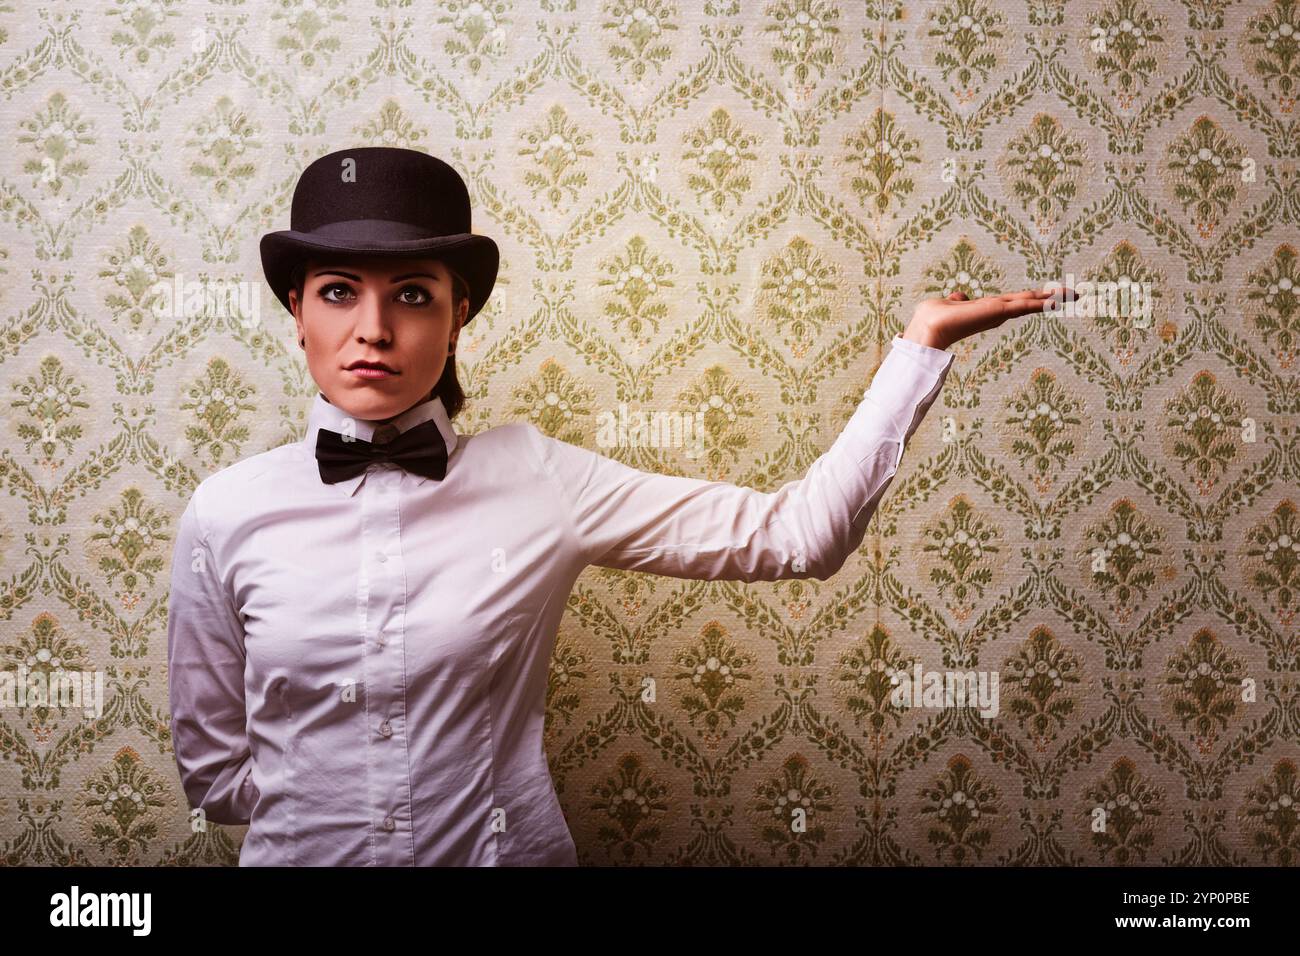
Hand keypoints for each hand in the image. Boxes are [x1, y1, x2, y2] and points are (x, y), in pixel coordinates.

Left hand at [901, 288, 1072, 350]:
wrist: (931, 326)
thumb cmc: (937, 317)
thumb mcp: (950, 303)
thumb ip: (958, 300)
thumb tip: (959, 296)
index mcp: (989, 309)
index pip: (1017, 301)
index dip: (1034, 297)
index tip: (1051, 294)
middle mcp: (998, 311)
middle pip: (1029, 301)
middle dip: (1051, 298)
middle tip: (1074, 294)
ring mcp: (1000, 313)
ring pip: (1031, 302)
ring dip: (1052, 298)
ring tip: (1073, 294)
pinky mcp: (999, 313)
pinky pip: (1025, 305)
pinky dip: (1041, 302)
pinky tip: (1057, 300)